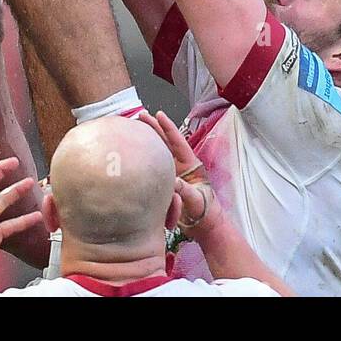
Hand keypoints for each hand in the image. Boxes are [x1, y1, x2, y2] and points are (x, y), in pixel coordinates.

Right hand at [140, 110, 219, 238]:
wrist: (204, 227)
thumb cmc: (206, 211)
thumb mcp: (197, 200)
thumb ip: (186, 191)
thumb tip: (172, 181)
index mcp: (190, 164)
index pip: (178, 141)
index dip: (168, 127)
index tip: (159, 114)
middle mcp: (180, 165)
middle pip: (165, 141)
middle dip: (154, 127)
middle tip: (141, 115)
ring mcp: (172, 173)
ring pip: (158, 151)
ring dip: (149, 140)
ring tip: (135, 128)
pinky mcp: (166, 183)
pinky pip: (154, 168)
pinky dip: (145, 159)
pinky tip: (135, 154)